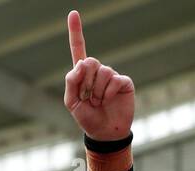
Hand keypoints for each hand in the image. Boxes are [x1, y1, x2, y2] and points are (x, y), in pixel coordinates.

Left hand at [64, 9, 134, 140]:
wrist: (105, 133)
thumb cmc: (87, 118)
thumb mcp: (71, 103)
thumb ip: (71, 82)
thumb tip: (80, 63)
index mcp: (83, 74)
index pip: (78, 49)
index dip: (75, 31)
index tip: (73, 13)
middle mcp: (97, 71)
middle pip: (90, 61)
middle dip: (86, 82)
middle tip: (88, 98)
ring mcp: (111, 76)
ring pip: (102, 72)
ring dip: (97, 91)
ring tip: (98, 103)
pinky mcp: (123, 82)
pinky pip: (114, 80)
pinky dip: (108, 93)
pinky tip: (109, 101)